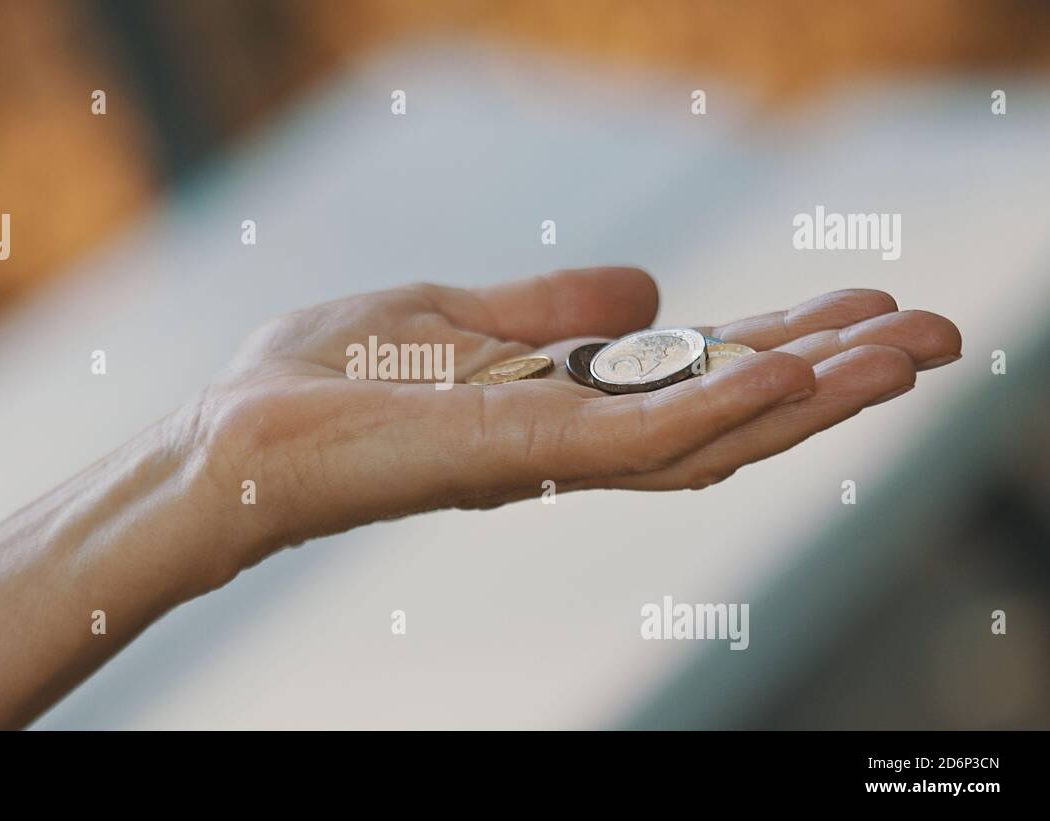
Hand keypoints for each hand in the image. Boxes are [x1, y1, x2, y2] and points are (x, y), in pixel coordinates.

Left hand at [190, 266, 961, 573]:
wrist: (233, 438)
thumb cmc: (319, 380)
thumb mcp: (448, 314)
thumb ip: (550, 311)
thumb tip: (650, 289)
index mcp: (561, 397)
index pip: (694, 372)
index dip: (782, 343)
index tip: (862, 304)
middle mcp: (571, 436)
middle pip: (724, 409)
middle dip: (830, 375)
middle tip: (936, 335)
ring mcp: (548, 456)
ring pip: (706, 431)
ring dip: (806, 396)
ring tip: (903, 355)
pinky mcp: (513, 458)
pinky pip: (637, 438)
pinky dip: (722, 410)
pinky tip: (795, 382)